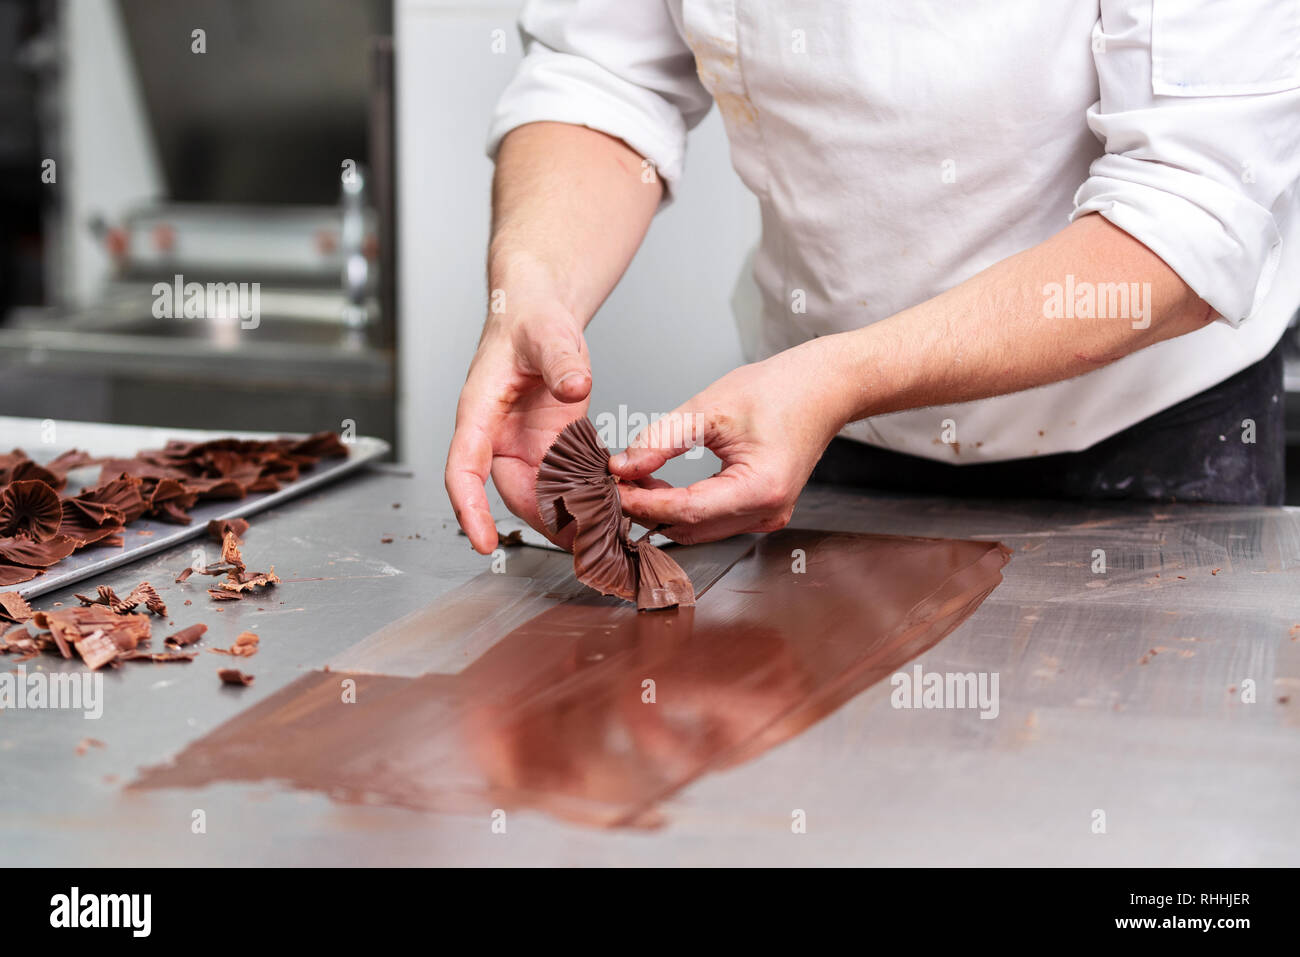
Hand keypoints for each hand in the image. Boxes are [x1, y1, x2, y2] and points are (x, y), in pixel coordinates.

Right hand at [445, 289, 591, 553]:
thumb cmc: (529, 322)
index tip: (483, 543)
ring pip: (540, 496)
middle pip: (510, 495)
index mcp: (479, 414)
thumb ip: (560, 361)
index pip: (463, 470)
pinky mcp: (551, 449)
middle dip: (542, 524)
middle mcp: (497, 439)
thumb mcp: (547, 335)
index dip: (470, 509)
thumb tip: (574, 386)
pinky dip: (585, 499)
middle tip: (579, 545)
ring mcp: (525, 447)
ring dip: (567, 518)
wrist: (540, 317)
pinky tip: (612, 512)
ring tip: (601, 537)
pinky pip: (564, 483)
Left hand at [611, 339, 850, 542]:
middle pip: (690, 528)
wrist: (823, 387)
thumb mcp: (709, 408)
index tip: (611, 488)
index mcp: (759, 489)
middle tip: (615, 484)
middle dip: (648, 510)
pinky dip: (683, 507)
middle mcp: (766, 513)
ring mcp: (767, 516)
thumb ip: (662, 440)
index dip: (642, 503)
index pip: (685, 511)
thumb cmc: (780, 390)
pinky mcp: (761, 510)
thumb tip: (623, 467)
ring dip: (663, 510)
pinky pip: (713, 520)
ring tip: (633, 481)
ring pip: (699, 529)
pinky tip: (660, 485)